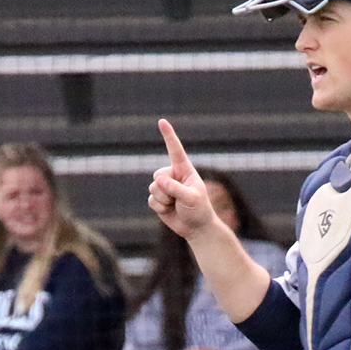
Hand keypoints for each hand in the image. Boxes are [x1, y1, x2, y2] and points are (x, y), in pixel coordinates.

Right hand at [148, 120, 219, 239]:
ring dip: (164, 200)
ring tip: (176, 205)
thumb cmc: (199, 210)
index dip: (168, 136)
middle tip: (180, 199)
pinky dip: (160, 208)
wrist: (196, 228)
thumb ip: (176, 188)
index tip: (162, 121)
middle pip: (158, 175)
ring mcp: (164, 187)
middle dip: (167, 190)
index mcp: (184, 170)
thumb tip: (158, 181)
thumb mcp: (192, 198)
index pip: (175, 150)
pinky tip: (169, 210)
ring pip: (153, 188)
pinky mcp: (158, 199)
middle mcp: (173, 176)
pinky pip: (151, 200)